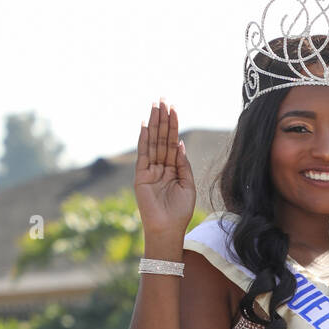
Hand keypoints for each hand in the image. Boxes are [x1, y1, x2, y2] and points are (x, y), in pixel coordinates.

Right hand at [135, 100, 196, 245]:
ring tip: (155, 106)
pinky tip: (145, 125)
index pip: (172, 143)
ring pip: (153, 143)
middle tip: (163, 99)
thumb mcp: (187, 185)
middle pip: (161, 138)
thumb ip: (183, 164)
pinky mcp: (141, 176)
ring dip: (154, 124)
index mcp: (172, 169)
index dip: (173, 126)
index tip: (174, 108)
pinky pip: (143, 154)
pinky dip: (144, 140)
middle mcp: (160, 167)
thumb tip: (179, 143)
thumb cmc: (180, 212)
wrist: (168, 229)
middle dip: (163, 119)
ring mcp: (149, 171)